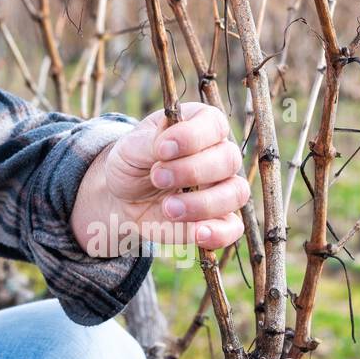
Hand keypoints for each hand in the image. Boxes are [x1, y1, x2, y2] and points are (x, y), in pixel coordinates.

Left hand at [100, 101, 250, 248]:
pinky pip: (233, 228)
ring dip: (202, 204)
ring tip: (168, 208)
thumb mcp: (131, 146)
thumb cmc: (133, 162)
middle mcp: (219, 154)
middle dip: (192, 171)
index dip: (192, 137)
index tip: (162, 150)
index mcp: (202, 125)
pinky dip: (218, 233)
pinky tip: (196, 233)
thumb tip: (167, 141)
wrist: (124, 197)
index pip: (214, 124)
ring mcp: (223, 187)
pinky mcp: (219, 219)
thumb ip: (151, 141)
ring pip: (235, 193)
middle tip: (157, 177)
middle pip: (228, 160)